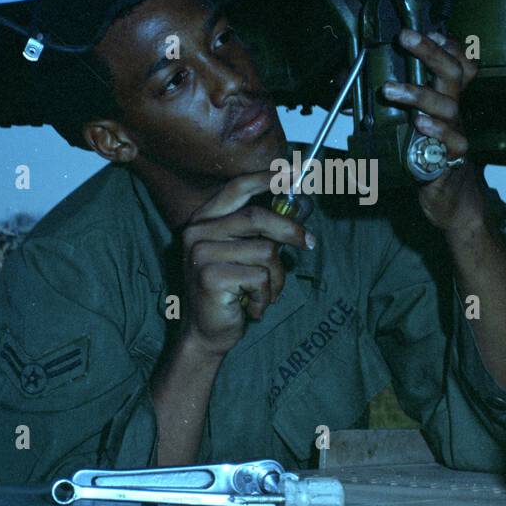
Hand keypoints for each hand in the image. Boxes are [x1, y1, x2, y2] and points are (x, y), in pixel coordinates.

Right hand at [178, 170, 313, 356]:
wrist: (206, 333)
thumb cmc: (230, 292)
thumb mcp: (245, 255)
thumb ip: (264, 231)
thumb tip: (298, 205)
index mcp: (204, 221)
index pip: (237, 188)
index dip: (267, 178)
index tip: (294, 172)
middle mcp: (197, 232)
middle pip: (257, 217)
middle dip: (289, 230)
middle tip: (308, 243)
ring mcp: (201, 254)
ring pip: (265, 251)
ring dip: (276, 277)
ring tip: (265, 292)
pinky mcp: (210, 276)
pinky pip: (260, 277)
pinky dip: (266, 295)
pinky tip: (252, 305)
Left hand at [380, 29, 488, 234]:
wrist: (453, 204)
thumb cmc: (430, 162)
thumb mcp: (412, 127)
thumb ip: (394, 107)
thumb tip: (353, 83)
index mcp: (448, 103)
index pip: (460, 66)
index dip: (450, 46)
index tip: (430, 30)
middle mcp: (455, 115)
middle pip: (453, 75)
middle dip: (430, 52)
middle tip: (406, 37)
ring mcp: (455, 137)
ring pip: (448, 107)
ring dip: (418, 94)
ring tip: (391, 90)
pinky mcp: (450, 162)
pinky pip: (449, 143)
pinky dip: (435, 131)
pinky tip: (420, 124)